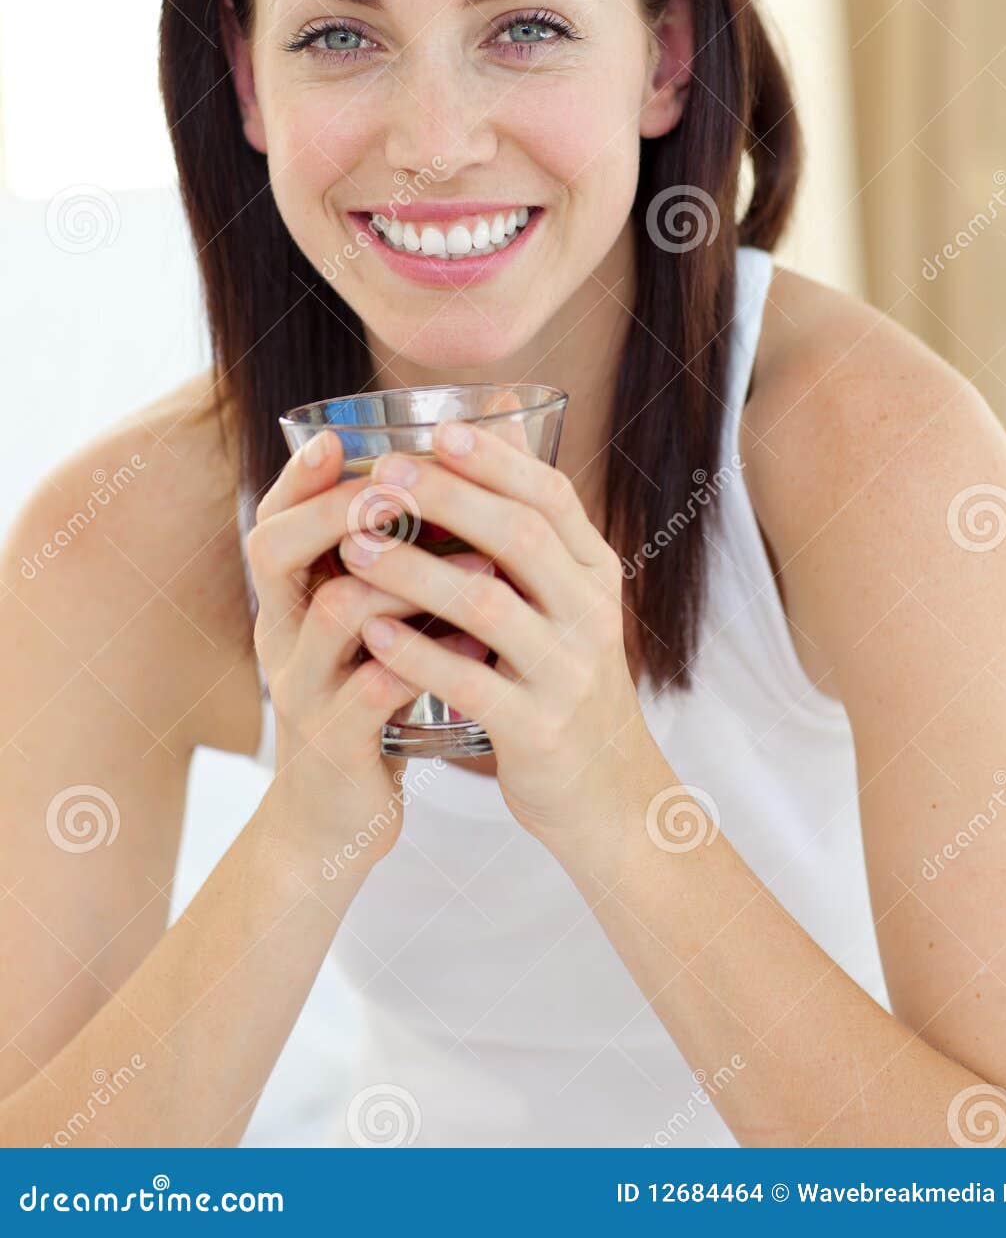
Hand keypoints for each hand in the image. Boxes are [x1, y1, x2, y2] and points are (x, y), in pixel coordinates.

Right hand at [246, 427, 494, 879]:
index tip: (341, 437)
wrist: (336, 819)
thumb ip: (388, 566)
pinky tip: (478, 640)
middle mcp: (283, 636)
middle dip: (343, 508)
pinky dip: (428, 657)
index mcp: (289, 601)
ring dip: (408, 576)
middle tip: (406, 486)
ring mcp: (304, 690)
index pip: (274, 518)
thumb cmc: (364, 700)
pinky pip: (375, 689)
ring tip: (480, 560)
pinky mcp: (337, 744)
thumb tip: (445, 479)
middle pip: (278, 550)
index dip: (301, 477)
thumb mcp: (365, 629)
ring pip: (336, 612)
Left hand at [339, 417, 656, 857]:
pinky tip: (375, 633)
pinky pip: (472, 682)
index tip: (437, 429)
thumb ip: (531, 516)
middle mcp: (589, 614)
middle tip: (379, 478)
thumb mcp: (565, 597)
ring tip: (354, 548)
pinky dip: (421, 654)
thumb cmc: (564, 678)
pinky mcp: (537, 730)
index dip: (496, 459)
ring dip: (416, 571)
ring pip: (490, 604)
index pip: (552, 497)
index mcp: (594, 574)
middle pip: (521, 537)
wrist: (607, 793)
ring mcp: (567, 673)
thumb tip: (500, 413)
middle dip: (448, 500)